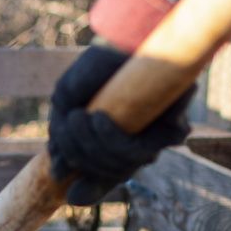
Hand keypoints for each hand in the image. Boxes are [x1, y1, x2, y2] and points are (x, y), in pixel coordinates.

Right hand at [48, 43, 194, 205]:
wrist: (126, 40)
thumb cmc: (98, 71)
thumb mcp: (67, 102)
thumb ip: (61, 138)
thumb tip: (57, 173)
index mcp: (112, 151)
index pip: (101, 183)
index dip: (85, 189)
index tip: (64, 185)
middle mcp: (137, 152)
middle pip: (107, 174)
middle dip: (79, 153)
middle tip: (69, 121)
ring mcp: (156, 143)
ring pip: (122, 166)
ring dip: (92, 146)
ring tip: (79, 117)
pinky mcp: (174, 130)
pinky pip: (139, 151)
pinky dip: (112, 138)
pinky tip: (98, 118)